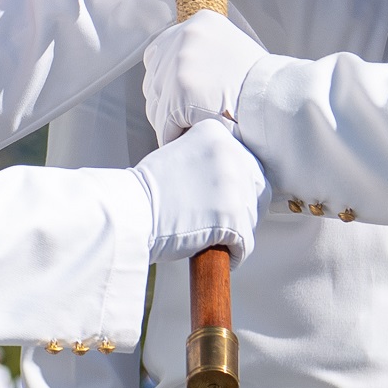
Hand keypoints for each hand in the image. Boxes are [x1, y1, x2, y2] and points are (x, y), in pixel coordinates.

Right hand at [129, 117, 267, 267]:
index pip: (245, 162)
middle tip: (222, 220)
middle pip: (256, 187)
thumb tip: (228, 183)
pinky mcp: (233, 219)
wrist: (130, 212)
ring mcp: (234, 186)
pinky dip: (233, 253)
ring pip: (252, 216)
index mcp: (217, 134)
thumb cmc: (147, 191)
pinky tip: (214, 250)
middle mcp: (231, 154)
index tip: (221, 198)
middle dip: (243, 206)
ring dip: (237, 230)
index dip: (236, 185)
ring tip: (212, 235)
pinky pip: (245, 244)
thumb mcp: (181, 155)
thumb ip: (209, 161)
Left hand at [143, 11, 267, 144]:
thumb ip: (207, 54)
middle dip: (167, 102)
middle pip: (154, 79)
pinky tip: (194, 140)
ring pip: (157, 106)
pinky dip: (177, 138)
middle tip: (188, 118)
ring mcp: (179, 65)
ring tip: (195, 131)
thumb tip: (187, 73)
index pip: (161, 50)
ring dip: (172, 123)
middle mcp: (185, 37)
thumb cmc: (264, 85)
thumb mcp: (234, 50)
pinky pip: (166, 127)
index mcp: (200, 22)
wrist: (282, 100)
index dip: (168, 78)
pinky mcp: (179, 96)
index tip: (180, 95)